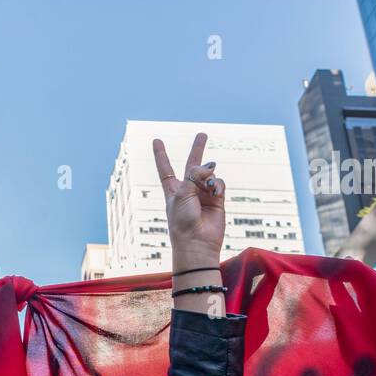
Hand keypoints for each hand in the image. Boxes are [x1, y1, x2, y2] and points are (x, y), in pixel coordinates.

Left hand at [152, 132, 225, 271]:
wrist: (197, 242)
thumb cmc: (182, 221)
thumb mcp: (181, 193)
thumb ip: (194, 175)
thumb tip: (211, 165)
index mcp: (173, 190)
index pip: (165, 168)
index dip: (160, 154)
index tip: (156, 140)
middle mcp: (188, 190)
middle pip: (192, 165)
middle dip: (197, 149)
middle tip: (202, 134)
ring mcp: (203, 194)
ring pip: (209, 174)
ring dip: (207, 177)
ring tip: (206, 189)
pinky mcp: (217, 199)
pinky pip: (219, 184)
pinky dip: (217, 185)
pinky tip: (214, 192)